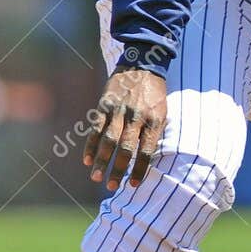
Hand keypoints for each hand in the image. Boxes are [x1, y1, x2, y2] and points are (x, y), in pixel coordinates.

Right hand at [83, 68, 167, 189]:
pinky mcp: (104, 105)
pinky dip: (91, 145)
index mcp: (154, 120)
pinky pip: (96, 128)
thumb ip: (154, 134)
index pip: (146, 151)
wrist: (142, 64)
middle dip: (118, 169)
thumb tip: (147, 160)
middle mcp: (136, 117)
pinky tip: (87, 160)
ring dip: (101, 161)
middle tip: (112, 186)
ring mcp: (119, 111)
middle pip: (125, 148)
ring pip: (108, 140)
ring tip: (97, 177)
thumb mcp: (163, 112)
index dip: (139, 169)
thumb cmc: (155, 94)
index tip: (134, 185)